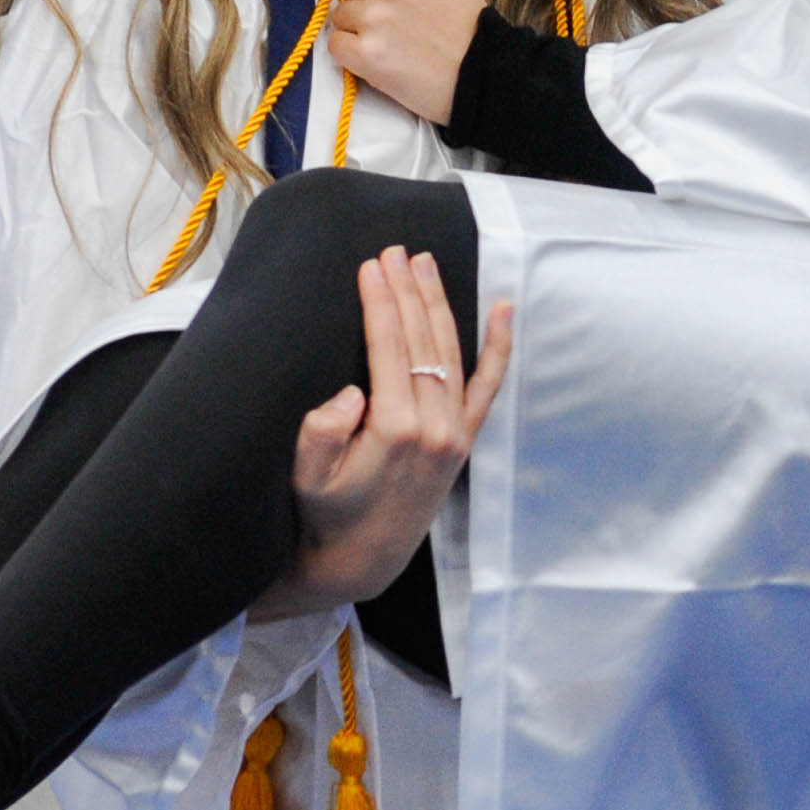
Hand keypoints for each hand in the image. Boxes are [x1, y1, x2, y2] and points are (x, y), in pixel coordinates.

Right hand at [255, 246, 516, 615]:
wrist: (362, 558)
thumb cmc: (327, 513)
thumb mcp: (305, 477)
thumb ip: (321, 434)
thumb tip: (350, 391)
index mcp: (395, 431)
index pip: (390, 348)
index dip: (381, 303)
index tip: (371, 266)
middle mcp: (434, 428)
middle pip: (423, 342)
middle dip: (409, 292)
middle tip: (396, 251)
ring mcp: (455, 434)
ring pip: (451, 353)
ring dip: (439, 305)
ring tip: (424, 265)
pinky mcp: (464, 441)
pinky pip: (488, 386)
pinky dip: (498, 348)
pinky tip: (504, 311)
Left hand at [330, 0, 489, 127]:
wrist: (485, 75)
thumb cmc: (467, 21)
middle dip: (363, 1)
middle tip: (397, 21)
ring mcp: (375, 18)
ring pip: (337, 15)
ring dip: (358, 30)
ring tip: (393, 41)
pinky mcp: (366, 54)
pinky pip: (335, 46)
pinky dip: (352, 56)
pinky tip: (382, 59)